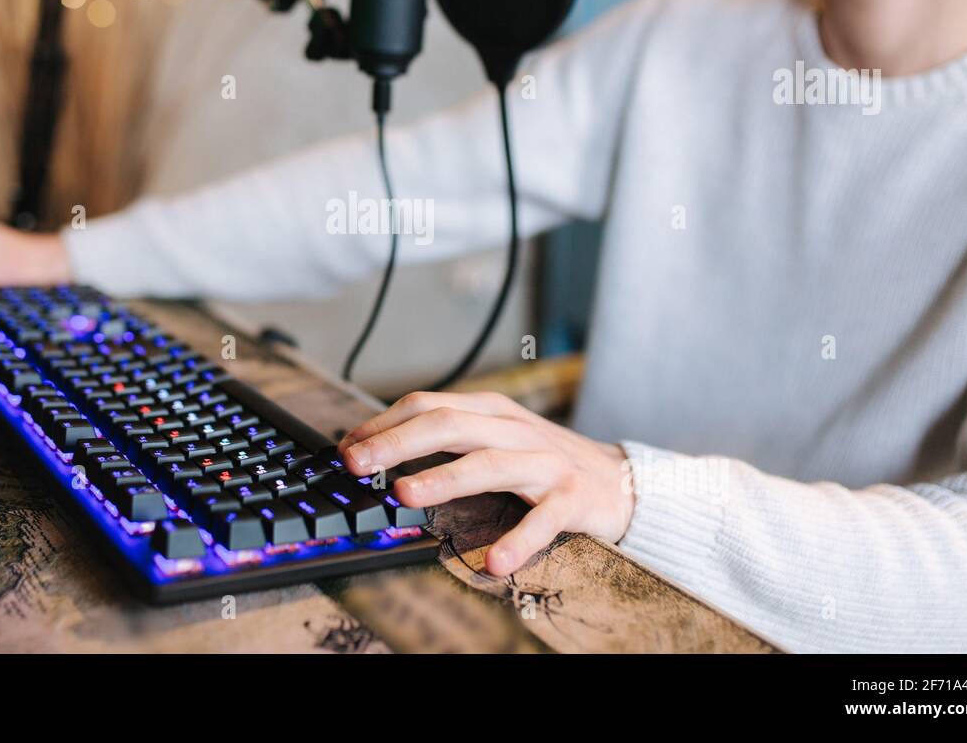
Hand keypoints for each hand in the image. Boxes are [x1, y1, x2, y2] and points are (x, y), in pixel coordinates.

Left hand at [339, 391, 633, 576]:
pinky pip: (543, 520)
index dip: (382, 424)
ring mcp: (545, 462)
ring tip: (406, 495)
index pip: (427, 405)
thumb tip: (376, 448)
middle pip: (449, 425)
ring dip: (444, 478)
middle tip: (357, 464)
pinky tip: (492, 561)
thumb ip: (447, 438)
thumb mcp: (494, 437)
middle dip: (396, 443)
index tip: (346, 448)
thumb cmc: (543, 460)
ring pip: (488, 463)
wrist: (620, 480)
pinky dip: (518, 539)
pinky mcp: (572, 498)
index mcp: (490, 411)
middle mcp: (514, 429)